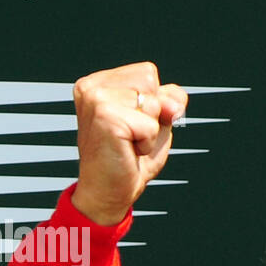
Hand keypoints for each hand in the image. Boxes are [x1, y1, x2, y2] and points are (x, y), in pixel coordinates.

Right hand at [70, 62, 187, 224]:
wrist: (108, 192)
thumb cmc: (131, 158)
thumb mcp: (157, 122)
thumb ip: (170, 101)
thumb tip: (173, 105)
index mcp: (99, 82)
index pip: (148, 73)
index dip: (155, 102)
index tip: (133, 125)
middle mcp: (92, 87)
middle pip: (150, 80)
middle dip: (153, 113)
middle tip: (131, 136)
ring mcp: (96, 99)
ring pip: (152, 102)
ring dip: (150, 129)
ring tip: (128, 143)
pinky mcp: (105, 117)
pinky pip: (150, 124)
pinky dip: (147, 143)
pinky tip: (127, 150)